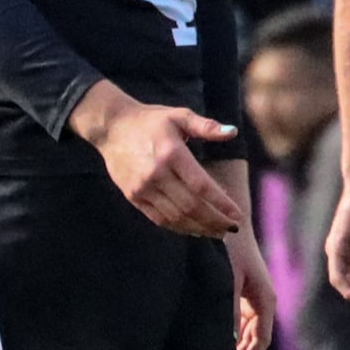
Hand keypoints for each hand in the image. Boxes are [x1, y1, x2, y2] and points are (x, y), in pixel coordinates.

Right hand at [71, 83, 243, 237]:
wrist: (111, 128)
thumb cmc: (151, 121)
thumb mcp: (179, 116)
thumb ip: (206, 126)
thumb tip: (233, 132)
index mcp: (172, 153)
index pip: (201, 185)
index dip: (221, 203)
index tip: (238, 214)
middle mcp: (157, 173)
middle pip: (191, 206)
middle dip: (215, 221)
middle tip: (232, 228)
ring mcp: (143, 187)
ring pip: (176, 216)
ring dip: (199, 228)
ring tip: (218, 232)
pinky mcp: (133, 196)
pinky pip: (159, 218)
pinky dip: (179, 227)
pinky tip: (194, 229)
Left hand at [227, 224, 275, 349]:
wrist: (227, 221)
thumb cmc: (228, 250)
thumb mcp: (227, 283)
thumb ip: (229, 312)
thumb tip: (229, 342)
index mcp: (265, 299)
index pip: (261, 340)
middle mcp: (264, 299)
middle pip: (258, 337)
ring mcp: (255, 294)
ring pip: (251, 329)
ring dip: (240, 345)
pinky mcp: (245, 289)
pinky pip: (244, 318)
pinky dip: (235, 331)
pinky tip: (220, 338)